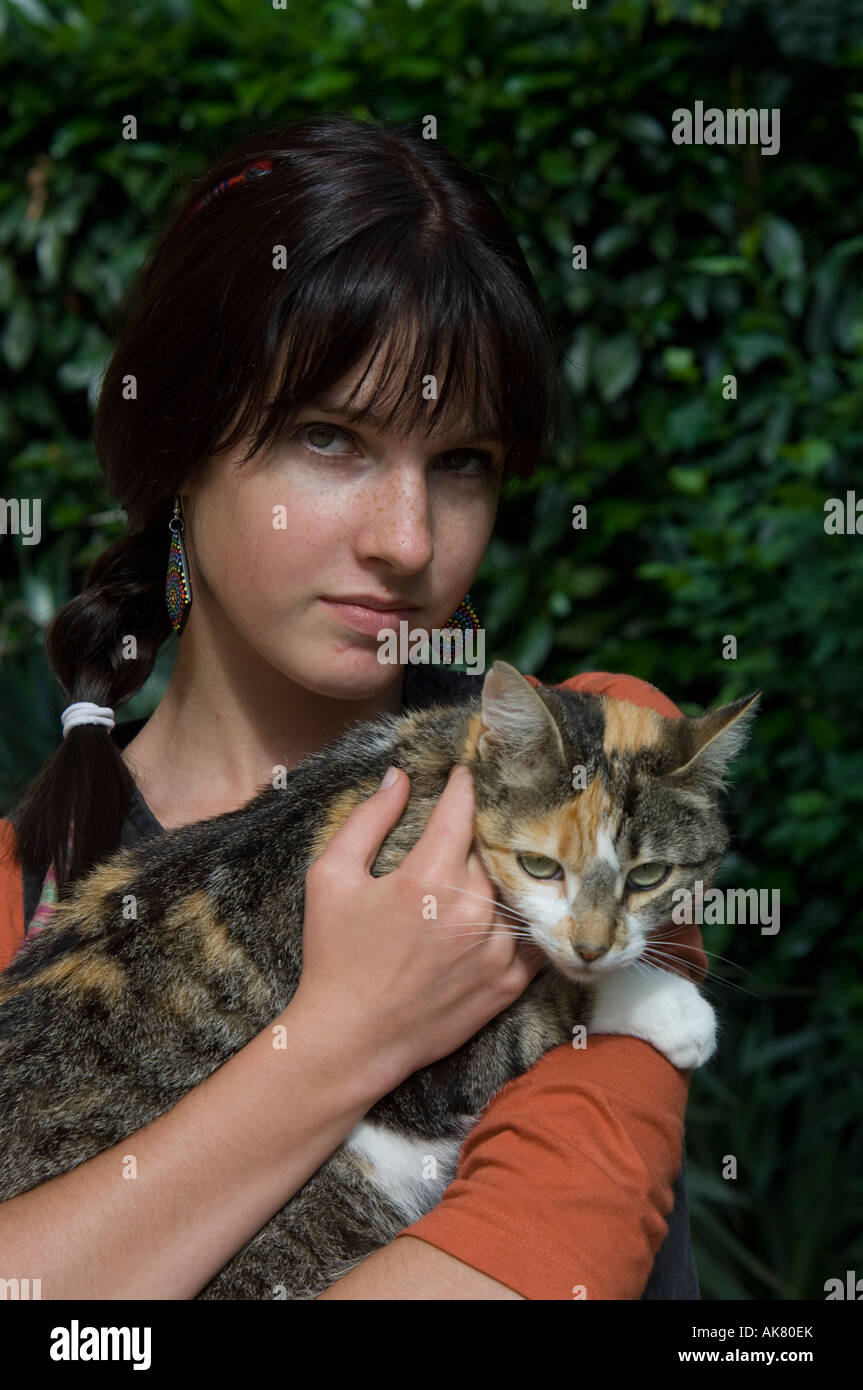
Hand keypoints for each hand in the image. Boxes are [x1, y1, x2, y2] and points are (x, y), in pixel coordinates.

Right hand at [291, 764, 545, 1085]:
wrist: (352, 1040)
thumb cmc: (335, 956)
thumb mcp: (331, 877)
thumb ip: (367, 820)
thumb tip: (398, 777)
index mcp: (427, 879)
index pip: (463, 810)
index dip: (467, 784)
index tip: (468, 770)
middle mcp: (471, 910)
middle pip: (494, 847)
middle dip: (486, 827)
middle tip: (484, 810)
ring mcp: (496, 949)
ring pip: (517, 887)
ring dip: (508, 871)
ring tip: (500, 856)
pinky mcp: (510, 983)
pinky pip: (534, 935)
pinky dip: (526, 915)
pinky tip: (514, 903)